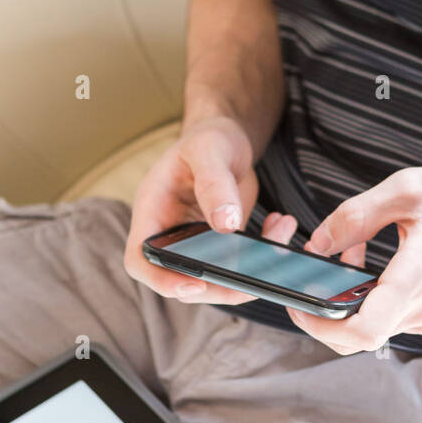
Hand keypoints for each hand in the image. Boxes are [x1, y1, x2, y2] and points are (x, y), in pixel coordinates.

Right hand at [125, 116, 296, 302]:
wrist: (226, 137)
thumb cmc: (209, 138)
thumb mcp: (209, 150)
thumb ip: (214, 183)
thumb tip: (225, 224)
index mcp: (152, 209)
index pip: (140, 258)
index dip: (161, 279)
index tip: (194, 284)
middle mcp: (169, 231)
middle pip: (179, 278)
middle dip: (217, 285)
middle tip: (252, 277)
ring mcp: (193, 241)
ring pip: (212, 278)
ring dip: (248, 271)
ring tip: (278, 236)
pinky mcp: (218, 245)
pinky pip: (236, 264)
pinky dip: (262, 255)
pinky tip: (280, 226)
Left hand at [286, 164, 421, 353]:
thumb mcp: (407, 189)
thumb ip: (356, 216)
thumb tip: (318, 243)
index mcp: (419, 276)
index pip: (365, 330)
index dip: (321, 324)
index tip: (298, 303)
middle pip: (359, 336)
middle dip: (325, 311)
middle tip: (309, 276)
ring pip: (373, 327)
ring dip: (348, 300)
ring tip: (350, 251)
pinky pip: (391, 317)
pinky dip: (370, 297)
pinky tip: (369, 261)